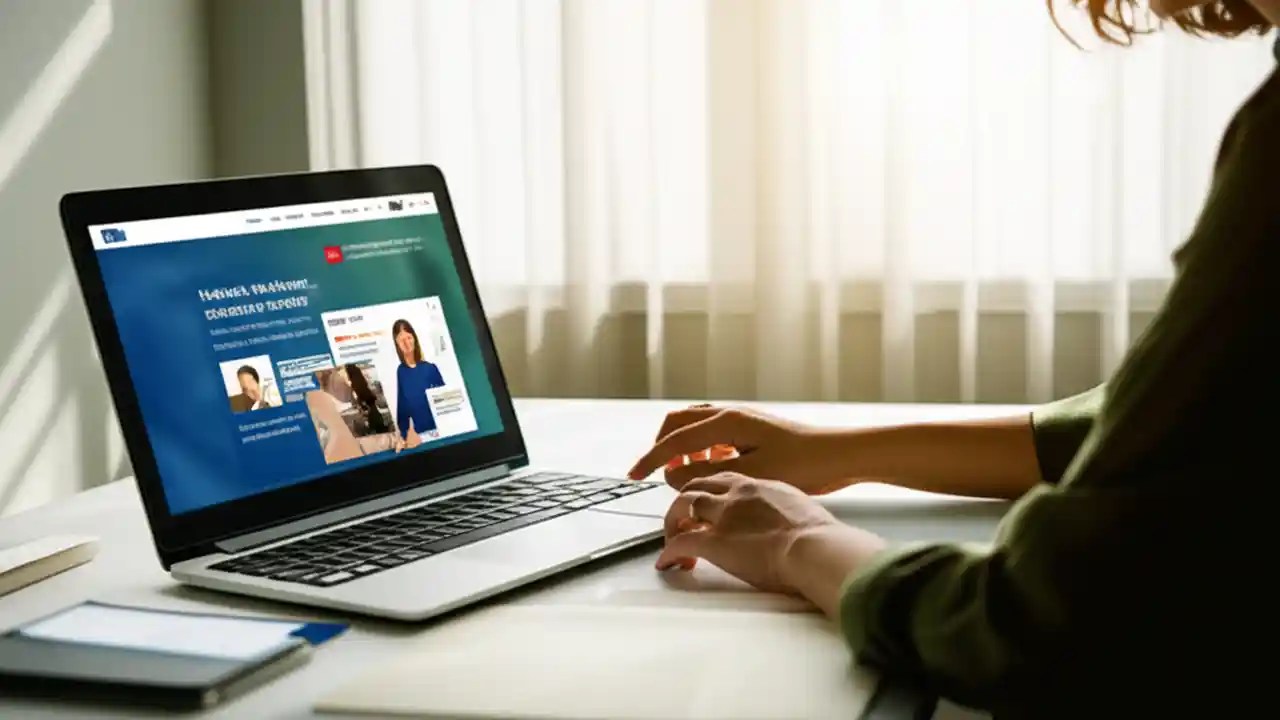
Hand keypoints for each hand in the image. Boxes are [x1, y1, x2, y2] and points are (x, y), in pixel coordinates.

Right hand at [628, 404, 849, 493]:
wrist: (839, 455)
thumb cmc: (803, 466)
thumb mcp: (749, 475)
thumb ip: (705, 474)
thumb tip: (674, 473)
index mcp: (726, 423)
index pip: (675, 440)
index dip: (650, 459)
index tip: (634, 475)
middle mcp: (730, 414)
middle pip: (678, 422)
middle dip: (661, 446)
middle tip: (656, 471)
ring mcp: (741, 418)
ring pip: (695, 424)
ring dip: (682, 446)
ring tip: (686, 472)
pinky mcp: (751, 427)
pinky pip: (713, 432)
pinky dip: (702, 447)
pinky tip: (714, 467)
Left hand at [656, 472, 839, 592]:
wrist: (816, 548)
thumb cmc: (820, 537)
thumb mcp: (802, 510)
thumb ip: (786, 512)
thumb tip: (787, 526)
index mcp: (760, 485)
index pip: (724, 480)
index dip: (711, 492)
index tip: (709, 504)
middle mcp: (737, 494)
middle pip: (697, 486)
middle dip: (686, 502)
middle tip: (683, 521)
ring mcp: (723, 516)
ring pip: (682, 505)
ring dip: (673, 523)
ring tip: (672, 539)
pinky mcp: (714, 542)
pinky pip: (680, 543)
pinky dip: (669, 553)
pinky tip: (668, 563)